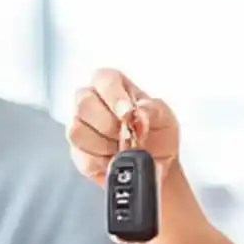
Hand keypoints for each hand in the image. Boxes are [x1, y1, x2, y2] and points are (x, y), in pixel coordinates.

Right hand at [67, 68, 178, 185]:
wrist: (156, 164)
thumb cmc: (157, 135)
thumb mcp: (165, 119)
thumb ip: (154, 110)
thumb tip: (140, 111)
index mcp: (116, 87)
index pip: (103, 78)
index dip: (113, 95)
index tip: (126, 113)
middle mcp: (93, 102)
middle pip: (83, 102)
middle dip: (108, 124)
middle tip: (126, 135)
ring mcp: (82, 126)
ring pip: (78, 130)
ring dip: (104, 144)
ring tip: (122, 149)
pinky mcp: (79, 152)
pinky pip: (82, 157)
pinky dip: (101, 162)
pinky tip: (114, 161)